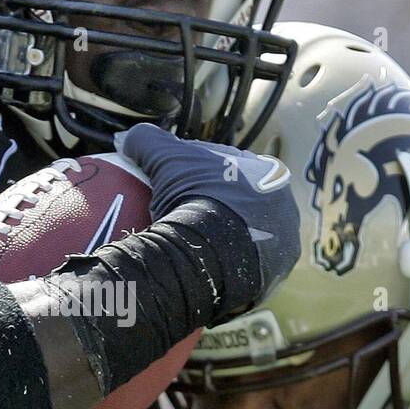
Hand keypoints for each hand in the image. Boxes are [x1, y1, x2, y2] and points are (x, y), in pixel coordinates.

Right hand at [116, 123, 300, 304]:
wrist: (214, 249)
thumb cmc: (195, 197)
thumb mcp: (165, 160)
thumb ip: (148, 142)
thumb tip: (126, 138)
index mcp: (264, 170)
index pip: (230, 168)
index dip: (202, 174)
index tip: (179, 187)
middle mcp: (281, 202)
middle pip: (241, 201)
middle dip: (217, 205)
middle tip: (185, 217)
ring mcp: (283, 237)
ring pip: (247, 234)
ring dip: (226, 238)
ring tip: (195, 247)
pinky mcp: (276, 270)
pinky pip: (249, 265)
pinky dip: (230, 265)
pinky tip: (208, 269)